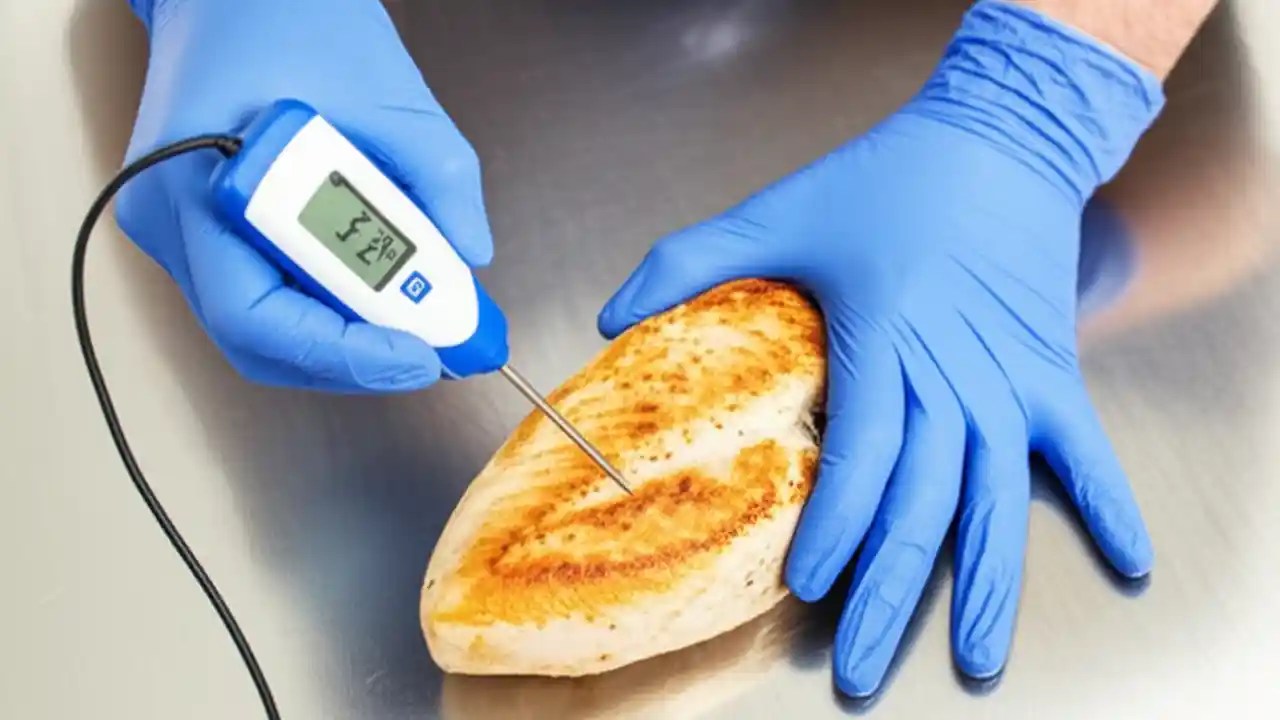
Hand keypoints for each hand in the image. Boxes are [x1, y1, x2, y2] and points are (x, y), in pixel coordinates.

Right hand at [117, 0, 490, 391]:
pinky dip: (323, 303)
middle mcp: (170, 216)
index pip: (260, 317)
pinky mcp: (198, 229)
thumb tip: (469, 255)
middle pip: (260, 339)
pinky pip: (262, 292)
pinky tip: (375, 289)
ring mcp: (176, 227)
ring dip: (343, 335)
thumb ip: (443, 179)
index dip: (345, 354)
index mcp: (200, 180)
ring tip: (419, 320)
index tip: (419, 353)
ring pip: (262, 326)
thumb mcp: (393, 97)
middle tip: (434, 348)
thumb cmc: (291, 17)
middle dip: (354, 355)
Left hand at [599, 2, 1162, 695]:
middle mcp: (952, 376)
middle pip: (922, 504)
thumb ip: (689, 262)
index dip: (835, 528)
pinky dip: (1108, 505)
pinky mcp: (1053, 372)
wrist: (998, 135)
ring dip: (987, 582)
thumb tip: (611, 315)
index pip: (860, 458)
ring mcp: (1010, 380)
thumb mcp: (778, 210)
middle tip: (864, 669)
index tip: (810, 586)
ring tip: (979, 656)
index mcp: (884, 340)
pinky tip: (1127, 562)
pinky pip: (1086, 450)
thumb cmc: (888, 176)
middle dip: (891, 593)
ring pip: (997, 500)